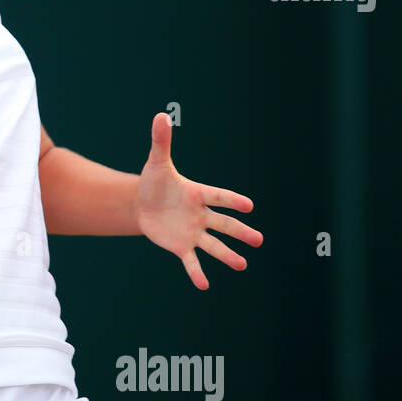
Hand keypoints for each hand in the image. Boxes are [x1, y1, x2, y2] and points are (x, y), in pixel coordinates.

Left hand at [136, 113, 262, 289]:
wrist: (142, 204)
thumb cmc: (154, 182)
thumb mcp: (156, 163)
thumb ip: (161, 141)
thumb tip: (161, 114)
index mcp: (198, 193)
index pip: (218, 197)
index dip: (231, 201)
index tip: (249, 206)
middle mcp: (200, 215)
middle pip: (223, 224)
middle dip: (240, 232)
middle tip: (259, 240)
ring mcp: (193, 232)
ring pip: (213, 245)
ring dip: (227, 255)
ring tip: (242, 265)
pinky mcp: (181, 246)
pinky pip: (191, 261)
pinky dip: (196, 272)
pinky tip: (204, 286)